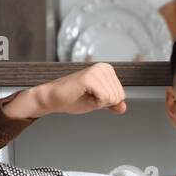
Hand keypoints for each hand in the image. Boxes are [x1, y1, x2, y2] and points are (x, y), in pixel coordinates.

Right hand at [2, 62, 126, 118]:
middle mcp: (104, 67)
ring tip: (84, 94)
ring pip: (112, 99)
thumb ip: (112, 104)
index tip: (91, 95)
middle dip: (102, 103)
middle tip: (86, 95)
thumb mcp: (99, 102)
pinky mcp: (90, 78)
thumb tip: (123, 107)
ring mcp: (97, 71)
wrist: (52, 99)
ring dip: (97, 102)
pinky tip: (82, 94)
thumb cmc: (73, 98)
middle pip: (118, 97)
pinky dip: (94, 103)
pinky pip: (104, 99)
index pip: (121, 96)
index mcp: (107, 70)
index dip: (106, 102)